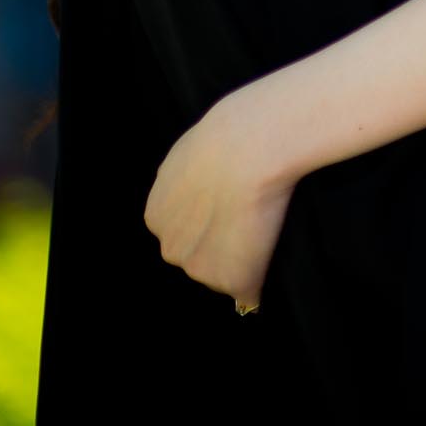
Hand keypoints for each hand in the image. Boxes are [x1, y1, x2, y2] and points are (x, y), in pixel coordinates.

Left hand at [144, 92, 295, 306]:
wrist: (251, 147)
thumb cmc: (226, 135)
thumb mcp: (189, 152)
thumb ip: (186, 179)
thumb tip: (203, 187)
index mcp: (156, 216)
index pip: (182, 231)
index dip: (209, 220)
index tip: (229, 204)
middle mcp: (170, 248)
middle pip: (196, 256)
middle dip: (218, 243)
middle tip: (247, 214)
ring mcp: (200, 268)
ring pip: (221, 273)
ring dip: (239, 259)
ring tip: (262, 224)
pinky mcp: (232, 280)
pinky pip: (247, 290)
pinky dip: (258, 279)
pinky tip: (269, 256)